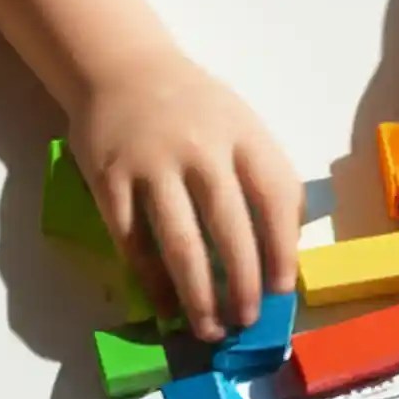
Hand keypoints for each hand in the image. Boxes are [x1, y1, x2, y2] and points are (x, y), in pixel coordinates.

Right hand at [67, 51, 302, 340]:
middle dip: (240, 283)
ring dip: (196, 294)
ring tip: (207, 328)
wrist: (122, 69)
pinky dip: (149, 280)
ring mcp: (151, 163)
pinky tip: (164, 306)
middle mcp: (199, 148)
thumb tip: (289, 245)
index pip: (274, 196)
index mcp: (242, 135)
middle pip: (228, 227)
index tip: (281, 289)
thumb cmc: (194, 109)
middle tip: (245, 321)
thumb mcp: (242, 126)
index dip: (281, 247)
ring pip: (179, 242)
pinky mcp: (110, 178)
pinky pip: (132, 240)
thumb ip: (267, 176)